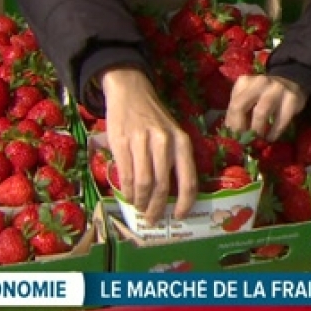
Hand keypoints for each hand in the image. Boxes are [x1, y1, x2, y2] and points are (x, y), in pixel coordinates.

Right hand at [101, 67, 198, 223]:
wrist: (131, 91)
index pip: (188, 180)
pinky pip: (126, 174)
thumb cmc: (154, 118)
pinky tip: (128, 195)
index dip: (185, 203)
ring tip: (139, 207)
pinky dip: (127, 190)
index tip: (179, 216)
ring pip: (144, 183)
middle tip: (152, 219)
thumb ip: (175, 160)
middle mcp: (165, 142)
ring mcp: (142, 142)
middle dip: (157, 208)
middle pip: (163, 186)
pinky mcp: (122, 142)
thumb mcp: (173, 135)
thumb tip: (174, 196)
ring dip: (141, 201)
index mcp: (182, 142)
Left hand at [223, 74, 307, 141]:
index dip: (231, 123)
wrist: (291, 82)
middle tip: (243, 140)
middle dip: (240, 127)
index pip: (233, 104)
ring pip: (260, 113)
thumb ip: (240, 111)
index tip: (234, 137)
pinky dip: (274, 132)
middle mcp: (259, 83)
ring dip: (257, 130)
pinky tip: (271, 138)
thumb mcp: (249, 96)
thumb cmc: (264, 94)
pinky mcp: (292, 99)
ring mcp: (277, 89)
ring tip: (257, 141)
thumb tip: (234, 134)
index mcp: (245, 82)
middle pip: (241, 106)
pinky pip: (280, 120)